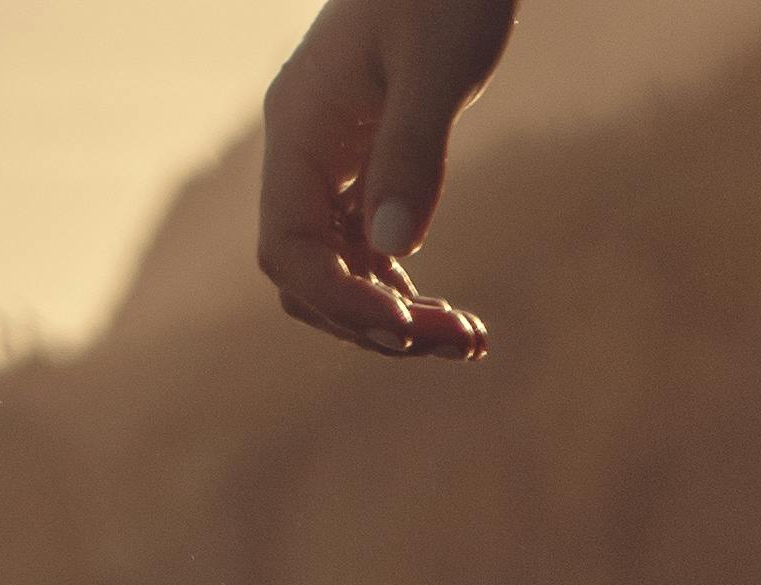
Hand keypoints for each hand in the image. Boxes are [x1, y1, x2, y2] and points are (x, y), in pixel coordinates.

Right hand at [258, 0, 518, 355]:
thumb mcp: (436, 67)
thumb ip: (412, 152)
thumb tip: (396, 249)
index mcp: (298, 127)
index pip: (288, 249)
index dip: (340, 302)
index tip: (406, 329)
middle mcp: (304, 154)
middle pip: (311, 278)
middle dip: (376, 324)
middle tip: (460, 341)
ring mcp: (333, 168)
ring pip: (343, 277)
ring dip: (400, 321)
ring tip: (472, 341)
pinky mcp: (370, 173)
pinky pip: (373, 259)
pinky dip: (411, 297)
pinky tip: (463, 323)